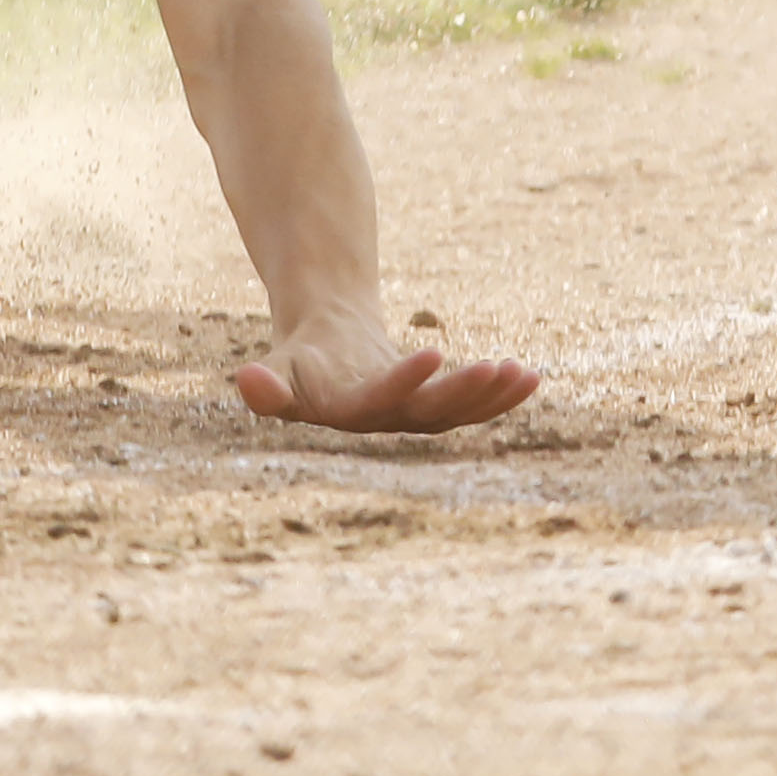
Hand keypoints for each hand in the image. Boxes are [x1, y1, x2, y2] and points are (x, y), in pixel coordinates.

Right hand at [235, 303, 538, 433]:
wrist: (326, 360)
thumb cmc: (300, 363)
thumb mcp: (278, 368)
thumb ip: (267, 386)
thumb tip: (246, 383)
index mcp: (350, 413)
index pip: (382, 399)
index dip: (407, 380)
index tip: (433, 352)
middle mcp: (389, 424)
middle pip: (431, 412)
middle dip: (463, 392)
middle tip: (493, 367)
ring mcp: (417, 419)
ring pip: (459, 413)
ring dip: (492, 396)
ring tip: (523, 372)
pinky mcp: (438, 410)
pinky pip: (474, 408)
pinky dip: (502, 395)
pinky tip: (530, 377)